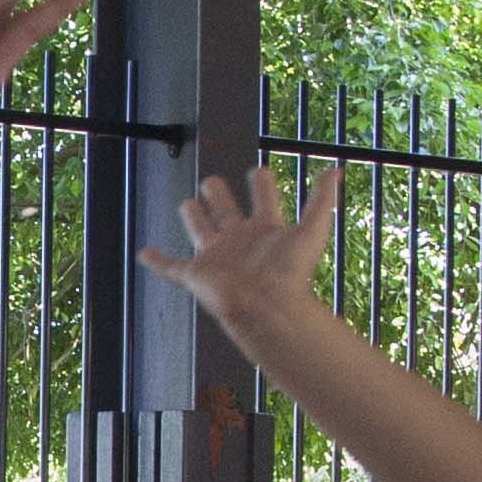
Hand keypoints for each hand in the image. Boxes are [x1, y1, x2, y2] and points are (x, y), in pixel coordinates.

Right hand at [137, 170, 343, 339]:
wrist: (269, 310)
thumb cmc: (290, 274)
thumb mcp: (311, 230)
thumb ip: (322, 200)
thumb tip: (336, 170)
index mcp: (265, 229)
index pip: (263, 197)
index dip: (261, 183)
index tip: (259, 172)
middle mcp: (239, 239)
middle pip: (225, 209)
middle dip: (218, 194)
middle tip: (213, 182)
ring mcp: (216, 256)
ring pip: (199, 228)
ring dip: (193, 216)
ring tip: (189, 205)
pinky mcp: (196, 274)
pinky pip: (172, 266)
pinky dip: (157, 260)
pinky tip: (144, 252)